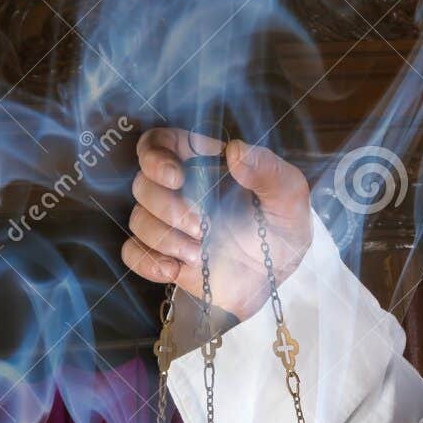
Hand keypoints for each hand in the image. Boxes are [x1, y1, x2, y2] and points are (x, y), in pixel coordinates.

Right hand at [122, 127, 312, 320]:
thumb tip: (236, 151)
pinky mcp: (166, 256)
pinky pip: (133, 253)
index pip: (159, 144)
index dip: (154, 156)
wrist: (278, 278)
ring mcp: (171, 225)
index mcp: (204, 164)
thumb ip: (268, 170)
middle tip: (201, 226)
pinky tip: (174, 270)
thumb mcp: (289, 195)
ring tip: (199, 253)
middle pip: (142, 184)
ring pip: (138, 220)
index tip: (173, 177)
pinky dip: (147, 261)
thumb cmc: (283, 227)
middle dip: (166, 206)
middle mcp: (180, 191)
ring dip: (164, 237)